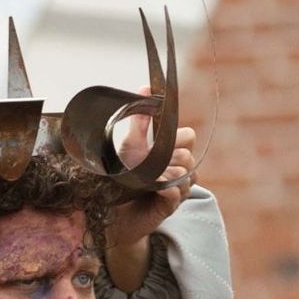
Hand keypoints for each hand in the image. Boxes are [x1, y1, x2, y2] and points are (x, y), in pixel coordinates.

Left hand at [101, 122, 199, 289]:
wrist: (109, 210)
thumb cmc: (121, 177)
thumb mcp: (130, 144)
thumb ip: (140, 120)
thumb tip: (145, 88)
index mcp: (170, 153)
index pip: (188, 137)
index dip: (179, 136)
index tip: (161, 138)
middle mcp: (177, 170)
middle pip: (188, 155)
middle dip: (171, 156)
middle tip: (152, 162)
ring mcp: (176, 190)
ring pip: (186, 175)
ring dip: (167, 174)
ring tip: (148, 178)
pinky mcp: (169, 208)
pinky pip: (177, 194)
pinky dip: (167, 190)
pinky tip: (154, 189)